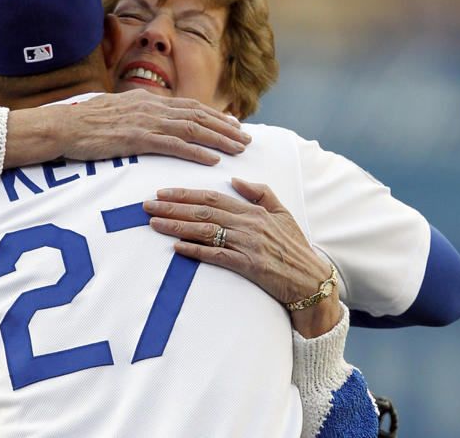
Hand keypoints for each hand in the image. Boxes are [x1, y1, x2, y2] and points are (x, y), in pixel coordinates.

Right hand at [4, 89, 250, 167]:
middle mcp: (152, 107)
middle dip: (226, 127)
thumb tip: (147, 119)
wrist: (63, 126)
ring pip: (193, 129)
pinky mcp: (138, 139)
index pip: (189, 106)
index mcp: (147, 100)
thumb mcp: (114, 111)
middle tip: (247, 138)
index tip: (233, 124)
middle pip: (199, 116)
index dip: (215, 115)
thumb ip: (135, 114)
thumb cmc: (83, 122)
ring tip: (239, 149)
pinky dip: (197, 152)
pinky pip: (174, 145)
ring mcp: (146, 122)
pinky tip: (212, 160)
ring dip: (219, 139)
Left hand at [143, 178, 340, 337]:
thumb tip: (236, 178)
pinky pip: (217, 256)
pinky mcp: (248, 266)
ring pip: (205, 231)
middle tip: (147, 205)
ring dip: (177, 226)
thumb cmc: (295, 247)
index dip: (185, 193)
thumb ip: (260, 193)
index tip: (163, 192)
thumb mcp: (282, 213)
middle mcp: (248, 224)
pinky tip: (176, 248)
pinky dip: (195, 251)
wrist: (311, 280)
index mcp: (253, 210)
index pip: (212, 197)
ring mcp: (248, 245)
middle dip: (172, 207)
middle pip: (203, 211)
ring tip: (154, 224)